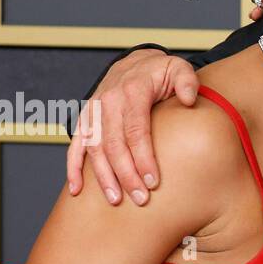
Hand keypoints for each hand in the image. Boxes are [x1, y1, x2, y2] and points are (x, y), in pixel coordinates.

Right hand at [67, 48, 198, 204]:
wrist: (134, 63)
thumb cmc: (161, 73)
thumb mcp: (178, 69)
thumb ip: (187, 81)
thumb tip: (189, 99)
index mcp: (132, 91)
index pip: (136, 130)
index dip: (143, 158)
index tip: (154, 182)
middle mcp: (108, 101)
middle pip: (114, 144)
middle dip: (126, 174)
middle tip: (140, 199)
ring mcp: (93, 111)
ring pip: (94, 148)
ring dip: (103, 176)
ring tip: (116, 200)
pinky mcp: (85, 119)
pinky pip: (75, 145)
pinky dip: (73, 168)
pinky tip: (77, 190)